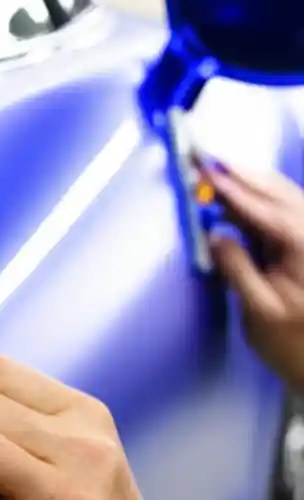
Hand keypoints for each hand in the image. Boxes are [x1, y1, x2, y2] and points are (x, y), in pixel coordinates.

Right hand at [208, 163, 303, 388]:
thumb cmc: (292, 345)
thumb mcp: (259, 312)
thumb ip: (237, 269)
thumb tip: (215, 235)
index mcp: (302, 248)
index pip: (261, 208)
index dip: (231, 187)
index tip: (204, 167)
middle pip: (276, 192)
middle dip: (241, 173)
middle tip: (206, 154)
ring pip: (284, 196)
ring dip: (251, 180)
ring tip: (219, 165)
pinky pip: (286, 210)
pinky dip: (262, 196)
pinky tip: (244, 193)